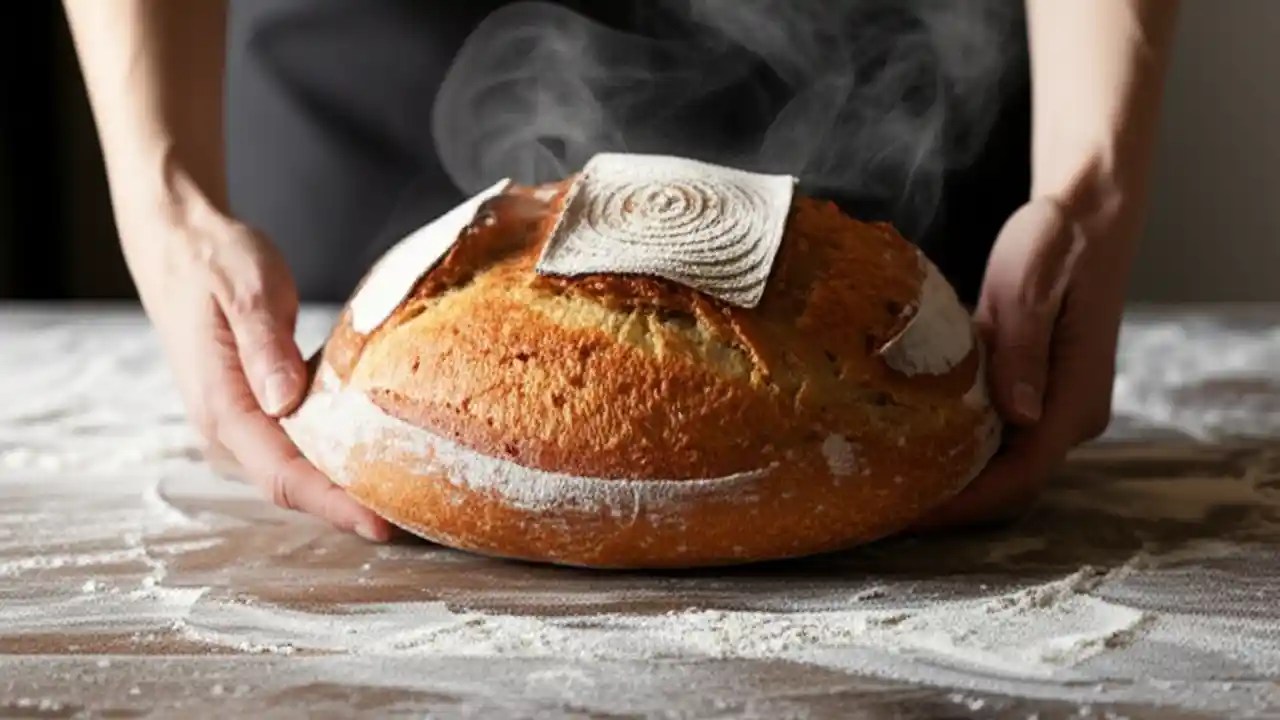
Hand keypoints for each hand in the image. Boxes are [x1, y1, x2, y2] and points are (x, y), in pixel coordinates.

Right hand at [123, 189, 392, 541]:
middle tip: (414, 515)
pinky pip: (294, 449)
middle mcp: (224, 430)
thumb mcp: (248, 291)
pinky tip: (375, 457)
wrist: (177, 247)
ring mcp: (235, 426)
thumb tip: (287, 402)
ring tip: (404, 498)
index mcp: (222, 408)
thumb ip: (266, 347)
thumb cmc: (215, 262)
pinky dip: (332, 459)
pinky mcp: (250, 413)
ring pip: (294, 473)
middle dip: (348, 507)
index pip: (283, 475)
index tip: (381, 523)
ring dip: (342, 488)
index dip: (334, 503)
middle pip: (293, 486)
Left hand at [917, 191, 1135, 529]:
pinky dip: (959, 451)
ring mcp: (1057, 408)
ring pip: (1003, 466)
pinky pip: (999, 439)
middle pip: (1011, 484)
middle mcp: (1071, 415)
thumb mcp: (1029, 287)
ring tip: (891, 484)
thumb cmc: (1056, 244)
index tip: (912, 511)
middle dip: (953, 502)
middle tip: (885, 505)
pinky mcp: (1038, 394)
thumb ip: (1024, 348)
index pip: (1021, 477)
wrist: (1087, 218)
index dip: (966, 503)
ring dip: (953, 480)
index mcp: (1075, 400)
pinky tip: (913, 445)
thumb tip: (1019, 414)